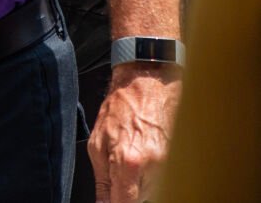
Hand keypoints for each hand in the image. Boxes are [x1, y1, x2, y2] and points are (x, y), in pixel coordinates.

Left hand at [88, 65, 179, 201]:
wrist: (147, 85)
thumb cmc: (120, 107)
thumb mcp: (98, 142)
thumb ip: (102, 179)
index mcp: (129, 162)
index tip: (112, 202)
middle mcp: (153, 166)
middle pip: (140, 200)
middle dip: (128, 192)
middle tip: (119, 169)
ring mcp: (169, 164)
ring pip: (153, 191)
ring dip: (140, 184)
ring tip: (132, 157)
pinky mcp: (179, 160)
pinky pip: (163, 179)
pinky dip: (152, 174)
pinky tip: (145, 156)